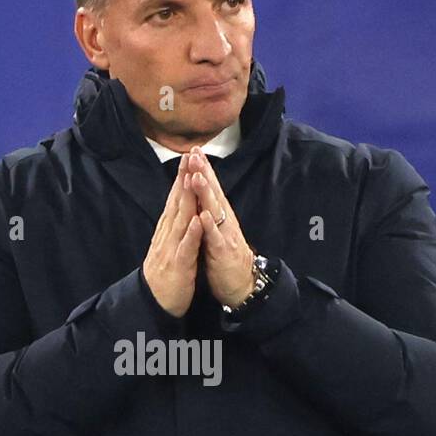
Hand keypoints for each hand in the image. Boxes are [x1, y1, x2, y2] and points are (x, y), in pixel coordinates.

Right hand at [142, 158, 202, 317]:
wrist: (153, 306)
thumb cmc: (165, 279)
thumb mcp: (169, 249)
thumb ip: (173, 231)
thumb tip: (179, 212)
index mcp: (166, 233)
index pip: (174, 202)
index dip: (180, 180)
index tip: (187, 160)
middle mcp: (166, 237)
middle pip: (175, 204)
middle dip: (182, 180)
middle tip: (189, 157)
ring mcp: (171, 250)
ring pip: (180, 221)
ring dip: (186, 199)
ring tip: (192, 178)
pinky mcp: (178, 266)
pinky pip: (186, 248)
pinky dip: (192, 233)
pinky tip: (197, 219)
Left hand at [184, 150, 255, 306]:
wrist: (242, 284)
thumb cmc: (225, 258)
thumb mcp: (216, 231)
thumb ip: (210, 213)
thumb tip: (201, 195)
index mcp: (220, 217)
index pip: (210, 189)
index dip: (203, 170)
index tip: (193, 151)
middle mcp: (224, 221)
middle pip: (213, 193)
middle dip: (204, 173)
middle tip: (195, 154)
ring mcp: (225, 235)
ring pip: (215, 211)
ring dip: (206, 194)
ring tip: (197, 176)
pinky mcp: (223, 252)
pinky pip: (215, 237)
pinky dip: (210, 226)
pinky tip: (203, 214)